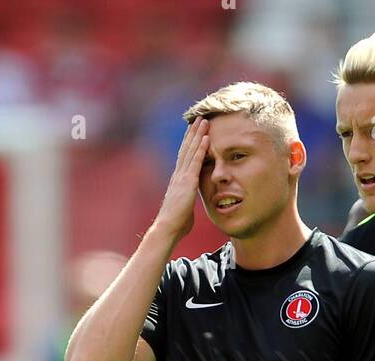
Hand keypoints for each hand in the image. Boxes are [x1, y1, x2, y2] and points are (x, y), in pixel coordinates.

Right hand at [153, 119, 209, 244]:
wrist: (168, 228)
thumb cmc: (177, 224)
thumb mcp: (185, 209)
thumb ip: (188, 202)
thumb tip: (189, 206)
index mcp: (178, 181)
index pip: (185, 157)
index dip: (189, 143)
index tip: (194, 131)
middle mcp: (178, 175)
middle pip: (186, 149)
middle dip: (193, 133)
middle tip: (200, 118)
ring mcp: (182, 177)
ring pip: (191, 151)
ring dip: (198, 135)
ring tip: (204, 121)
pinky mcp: (187, 182)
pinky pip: (196, 162)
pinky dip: (201, 149)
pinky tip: (206, 138)